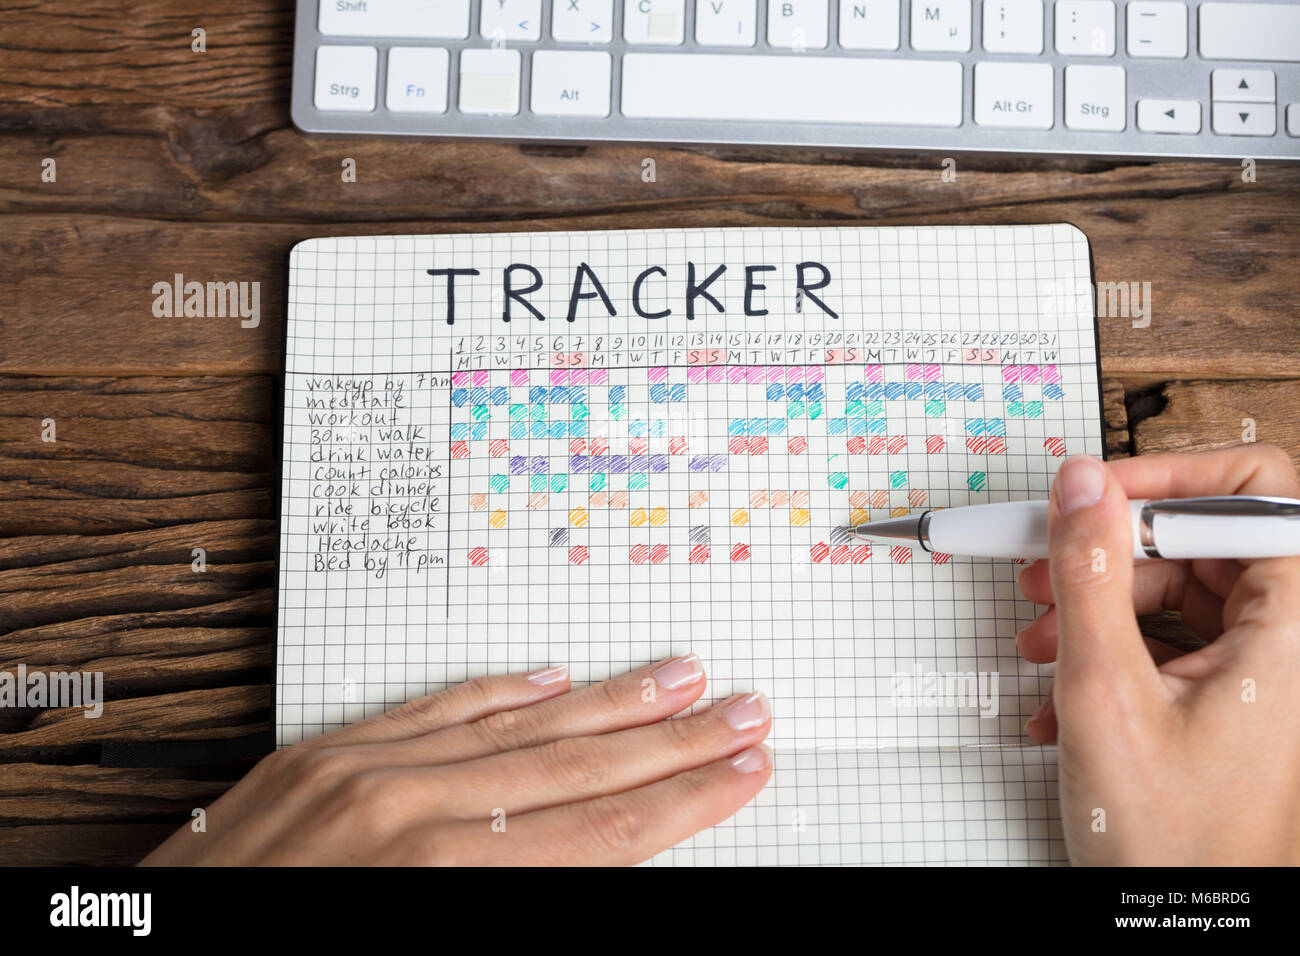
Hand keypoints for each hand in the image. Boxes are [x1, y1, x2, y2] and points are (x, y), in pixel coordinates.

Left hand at [141, 656, 771, 864]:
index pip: (604, 836)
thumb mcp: (426, 953)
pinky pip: (432, 709)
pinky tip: (553, 678)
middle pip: (579, 771)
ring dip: (609, 702)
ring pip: (518, 725)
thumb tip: (597, 861)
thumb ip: (522, 893)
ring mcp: (364, 774)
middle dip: (676, 741)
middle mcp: (412, 816)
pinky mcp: (322, 755)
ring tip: (677, 677)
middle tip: (744, 708)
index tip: (746, 770)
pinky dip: (499, 691)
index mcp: (444, 884)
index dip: (687, 802)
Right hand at [1015, 444, 1299, 864]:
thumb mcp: (1106, 693)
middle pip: (1205, 539)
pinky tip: (1063, 690)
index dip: (1165, 479)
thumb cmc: (1179, 844)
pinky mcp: (1237, 697)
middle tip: (1045, 569)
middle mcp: (1293, 640)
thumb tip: (1082, 486)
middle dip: (1113, 554)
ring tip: (1042, 645)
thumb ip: (1090, 575)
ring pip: (1181, 591)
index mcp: (1295, 627)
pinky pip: (1174, 640)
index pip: (1254, 491)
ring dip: (1099, 608)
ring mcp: (1268, 670)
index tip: (1093, 496)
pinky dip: (1114, 651)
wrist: (1194, 929)